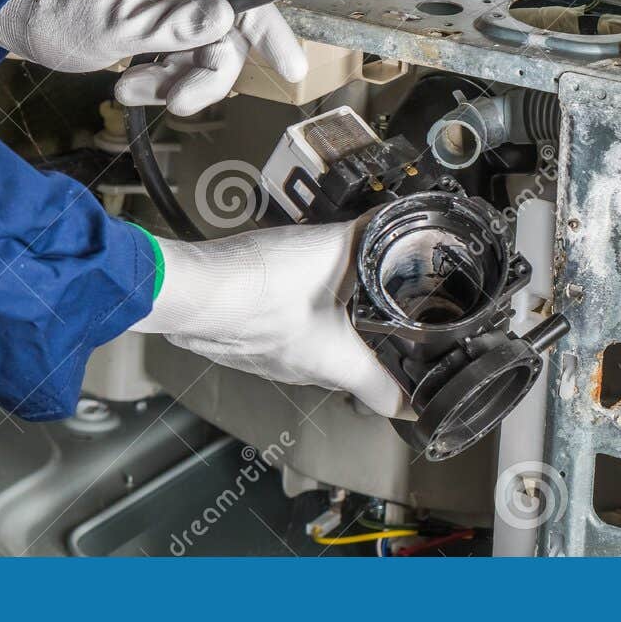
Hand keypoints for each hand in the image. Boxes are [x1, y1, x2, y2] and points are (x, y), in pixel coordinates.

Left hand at [0, 0, 307, 113]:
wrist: (18, 18)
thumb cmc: (56, 10)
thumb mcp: (111, 23)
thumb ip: (170, 24)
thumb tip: (224, 20)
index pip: (240, 0)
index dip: (272, 32)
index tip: (294, 69)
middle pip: (226, 41)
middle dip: (202, 78)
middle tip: (171, 103)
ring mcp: (170, 15)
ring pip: (203, 60)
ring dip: (174, 85)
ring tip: (129, 91)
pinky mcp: (158, 36)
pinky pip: (178, 67)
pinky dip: (159, 85)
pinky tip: (128, 89)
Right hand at [131, 221, 408, 418]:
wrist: (189, 289)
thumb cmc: (259, 284)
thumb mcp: (329, 250)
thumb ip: (368, 235)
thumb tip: (396, 221)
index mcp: (339, 363)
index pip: (392, 401)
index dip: (417, 396)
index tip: (431, 387)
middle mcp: (306, 373)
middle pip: (354, 374)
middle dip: (374, 351)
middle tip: (392, 322)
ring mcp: (271, 364)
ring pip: (315, 356)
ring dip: (331, 332)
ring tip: (342, 296)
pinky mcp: (244, 347)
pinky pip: (282, 341)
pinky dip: (294, 320)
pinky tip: (290, 289)